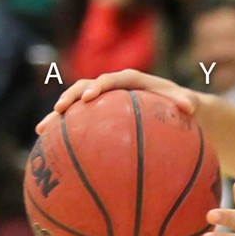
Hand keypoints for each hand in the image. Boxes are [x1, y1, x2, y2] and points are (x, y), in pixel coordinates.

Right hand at [39, 68, 210, 133]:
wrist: (177, 110)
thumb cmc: (183, 106)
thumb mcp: (189, 103)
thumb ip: (186, 101)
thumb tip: (192, 107)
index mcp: (132, 81)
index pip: (112, 80)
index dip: (99, 87)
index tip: (89, 98)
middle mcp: (114, 88)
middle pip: (84, 88)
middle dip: (70, 98)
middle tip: (59, 110)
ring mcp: (104, 104)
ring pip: (76, 106)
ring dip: (58, 116)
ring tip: (42, 130)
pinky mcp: (99, 119)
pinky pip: (80, 126)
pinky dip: (66, 136)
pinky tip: (51, 155)